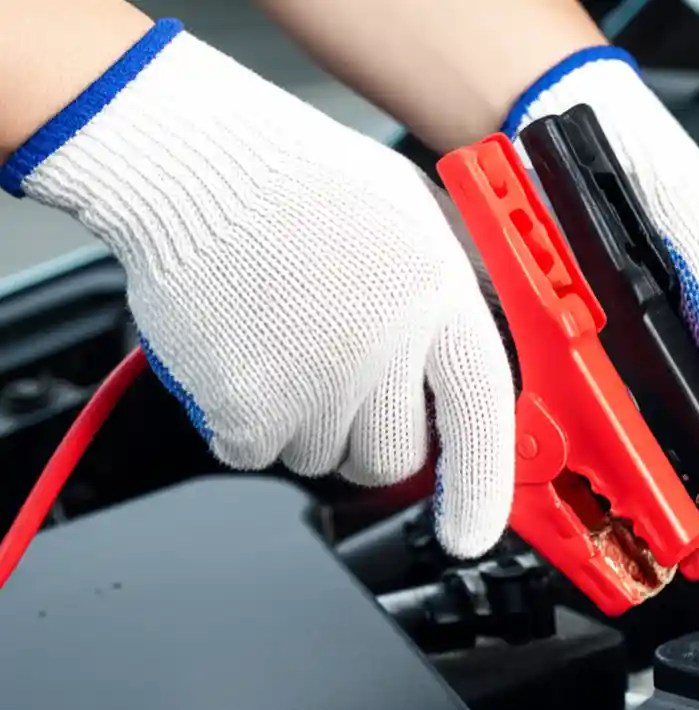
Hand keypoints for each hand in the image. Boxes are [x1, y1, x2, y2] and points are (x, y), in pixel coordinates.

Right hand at [0, 20, 514, 557]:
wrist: (193, 167)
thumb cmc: (302, 181)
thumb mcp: (415, 217)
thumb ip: (455, 295)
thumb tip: (483, 360)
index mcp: (436, 297)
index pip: (480, 416)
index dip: (483, 488)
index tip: (474, 531)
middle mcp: (381, 348)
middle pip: (394, 461)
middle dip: (376, 444)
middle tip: (347, 390)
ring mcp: (312, 383)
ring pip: (323, 460)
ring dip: (309, 424)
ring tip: (288, 344)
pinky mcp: (244, 407)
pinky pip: (256, 453)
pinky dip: (247, 421)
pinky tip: (247, 354)